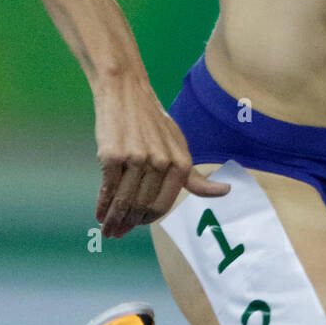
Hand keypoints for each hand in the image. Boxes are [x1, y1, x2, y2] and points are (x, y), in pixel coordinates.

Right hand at [93, 72, 229, 238]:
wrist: (126, 92)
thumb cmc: (152, 122)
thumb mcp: (178, 146)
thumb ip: (194, 175)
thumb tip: (226, 191)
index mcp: (180, 162)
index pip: (162, 205)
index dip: (147, 220)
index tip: (137, 226)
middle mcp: (160, 161)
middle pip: (141, 207)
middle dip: (128, 225)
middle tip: (116, 233)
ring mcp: (136, 158)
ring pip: (123, 202)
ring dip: (113, 220)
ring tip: (107, 228)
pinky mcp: (113, 155)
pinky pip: (107, 190)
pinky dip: (102, 205)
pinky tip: (99, 212)